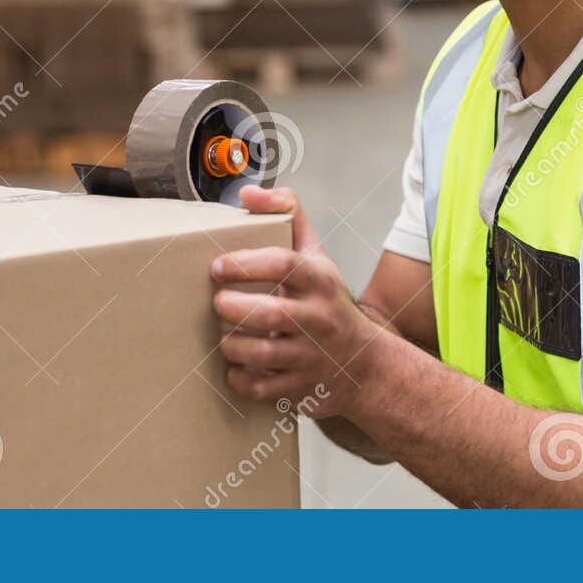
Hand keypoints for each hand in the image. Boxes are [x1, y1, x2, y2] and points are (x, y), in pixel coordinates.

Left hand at [210, 186, 380, 417]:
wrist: (364, 364)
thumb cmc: (327, 302)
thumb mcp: (316, 255)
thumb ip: (286, 215)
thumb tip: (247, 194)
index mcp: (320, 280)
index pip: (284, 264)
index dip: (245, 264)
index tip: (218, 268)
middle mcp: (319, 317)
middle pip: (271, 313)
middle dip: (233, 308)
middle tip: (219, 303)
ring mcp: (312, 356)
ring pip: (262, 353)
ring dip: (232, 345)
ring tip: (225, 334)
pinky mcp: (302, 388)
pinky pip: (261, 387)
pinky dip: (241, 378)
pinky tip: (238, 365)